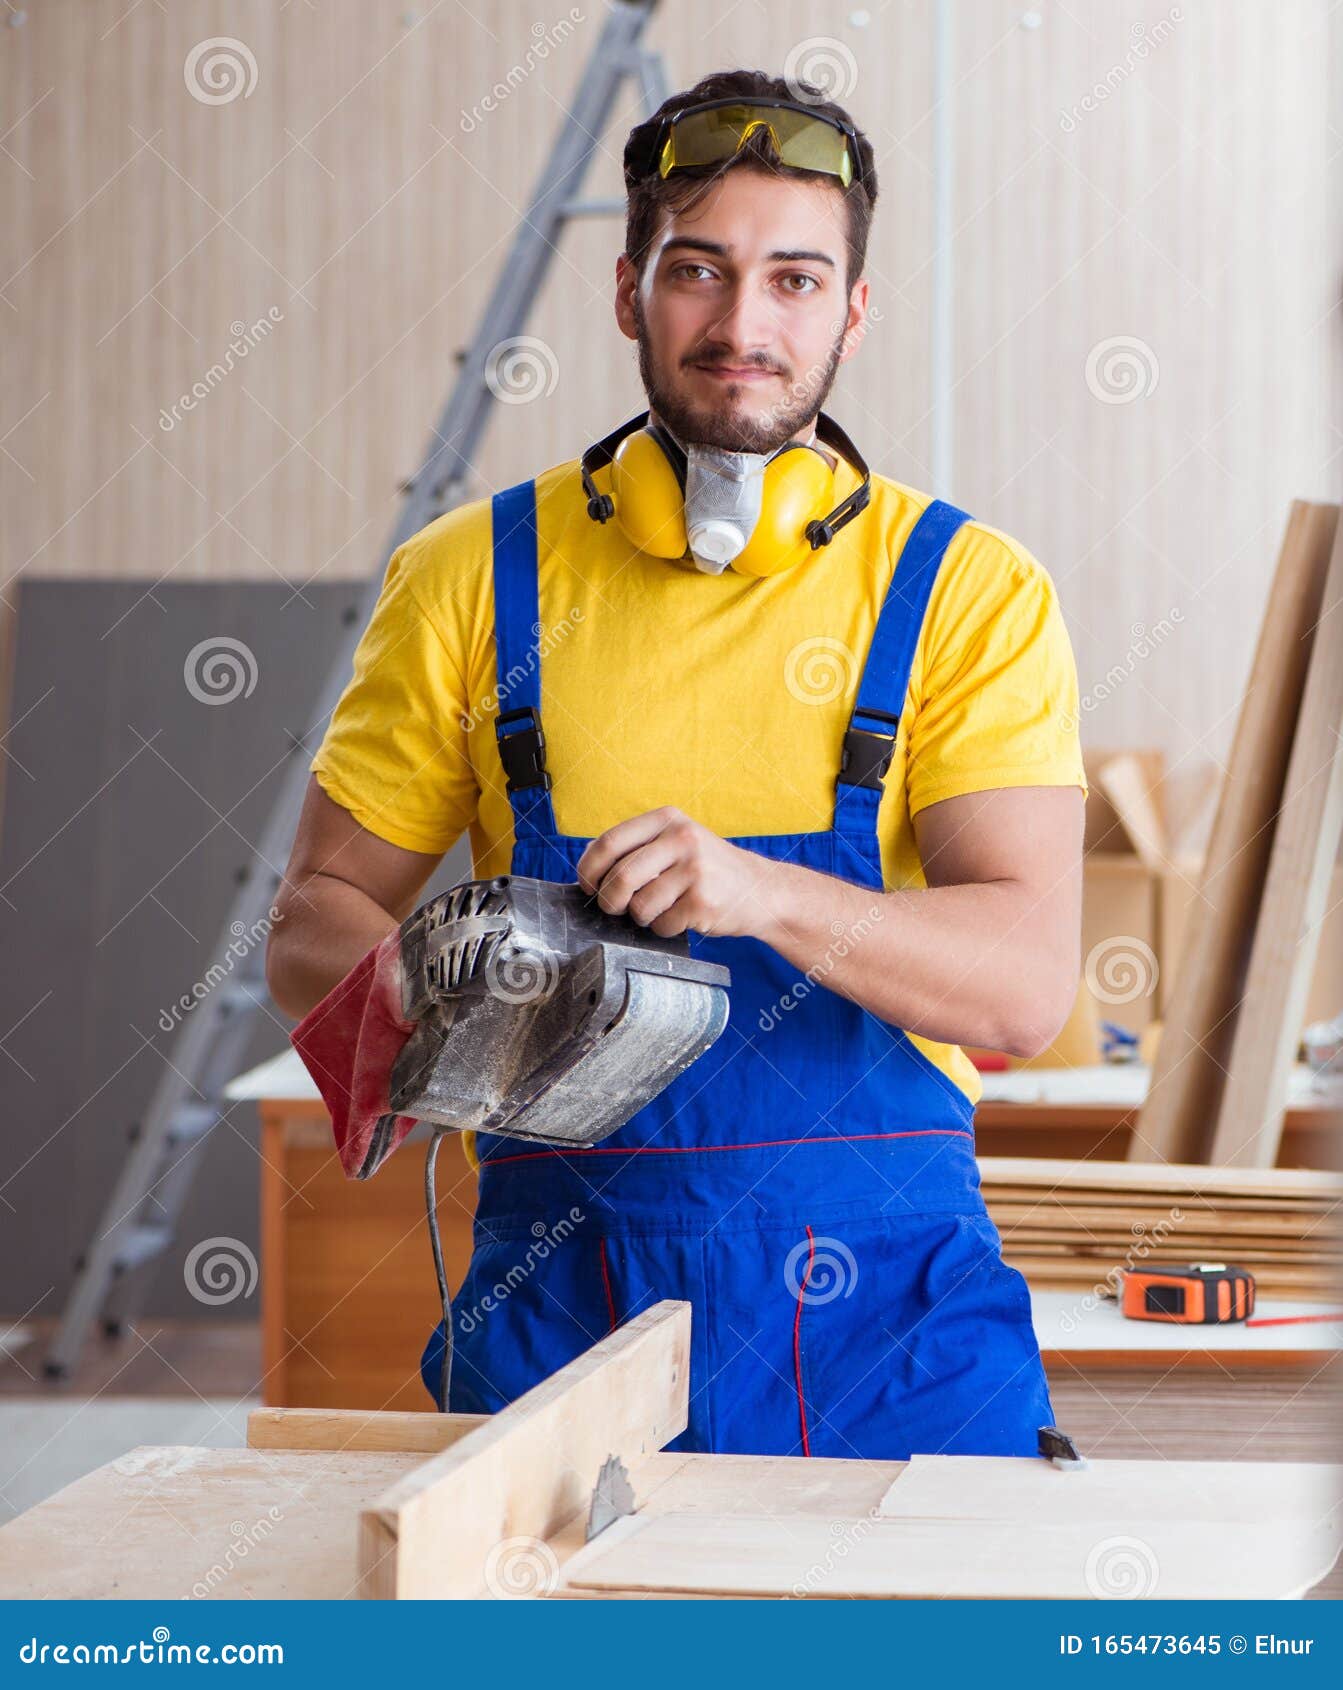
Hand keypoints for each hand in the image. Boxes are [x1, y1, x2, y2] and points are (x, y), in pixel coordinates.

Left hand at [575, 806, 774, 938]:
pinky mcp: (703, 901)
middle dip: (610, 901)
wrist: (760, 890)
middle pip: (620, 877)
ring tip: (660, 909)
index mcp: (667, 820)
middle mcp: (682, 839)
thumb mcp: (676, 842)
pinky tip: (681, 917)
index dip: (589, 869)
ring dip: (642, 917)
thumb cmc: (707, 869)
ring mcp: (695, 870)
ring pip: (639, 906)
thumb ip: (637, 847)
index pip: (609, 842)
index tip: (588, 886)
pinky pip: (662, 924)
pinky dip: (664, 928)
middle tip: (615, 909)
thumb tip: (589, 865)